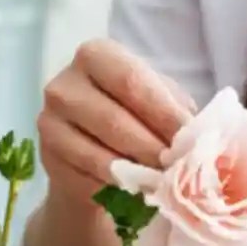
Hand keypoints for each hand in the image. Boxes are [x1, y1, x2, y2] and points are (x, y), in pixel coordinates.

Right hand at [38, 39, 194, 202]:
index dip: (163, 112)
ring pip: (98, 153)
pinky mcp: (47, 157)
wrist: (90, 147)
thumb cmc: (132, 114)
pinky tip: (136, 190)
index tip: (190, 138)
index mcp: (96, 55)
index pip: (131, 81)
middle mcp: (64, 84)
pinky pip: (86, 177)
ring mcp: (49, 122)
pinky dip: (116, 187)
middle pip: (113, 119)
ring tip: (163, 182)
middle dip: (152, 147)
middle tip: (178, 167)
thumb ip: (174, 109)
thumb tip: (199, 135)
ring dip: (136, 172)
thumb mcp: (157, 100)